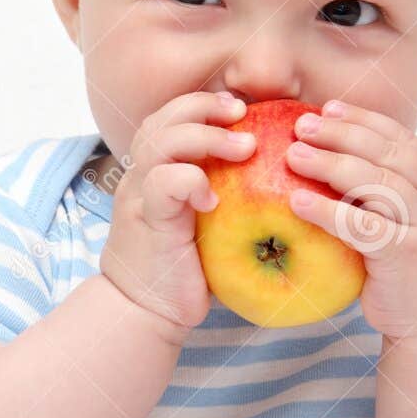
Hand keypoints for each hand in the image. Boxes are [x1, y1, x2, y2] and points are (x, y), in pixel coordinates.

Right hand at [99, 91, 256, 337]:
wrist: (143, 313)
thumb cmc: (182, 272)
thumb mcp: (203, 225)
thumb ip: (222, 196)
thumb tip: (277, 181)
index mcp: (152, 173)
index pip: (168, 119)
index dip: (201, 104)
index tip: (239, 109)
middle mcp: (140, 178)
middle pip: (161, 119)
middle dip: (204, 106)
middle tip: (242, 114)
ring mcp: (139, 197)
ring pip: (160, 142)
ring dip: (206, 136)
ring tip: (245, 147)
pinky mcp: (146, 220)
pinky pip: (163, 182)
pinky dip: (191, 180)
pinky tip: (214, 199)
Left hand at [285, 99, 416, 341]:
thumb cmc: (415, 267)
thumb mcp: (412, 219)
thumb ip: (389, 190)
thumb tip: (335, 155)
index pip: (400, 138)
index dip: (362, 120)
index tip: (327, 108)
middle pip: (385, 153)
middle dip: (340, 135)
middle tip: (301, 126)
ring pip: (375, 183)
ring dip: (329, 165)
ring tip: (292, 155)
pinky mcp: (409, 253)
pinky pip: (362, 225)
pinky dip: (328, 211)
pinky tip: (298, 202)